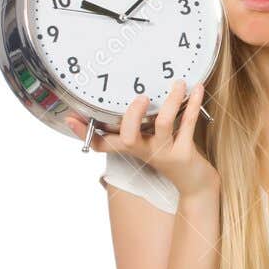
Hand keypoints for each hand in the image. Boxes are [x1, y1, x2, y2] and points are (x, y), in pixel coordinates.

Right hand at [64, 80, 217, 197]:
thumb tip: (132, 97)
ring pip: (164, 125)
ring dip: (171, 102)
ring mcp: (164, 153)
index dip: (84, 133)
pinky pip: (188, 125)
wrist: (194, 184)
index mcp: (131, 148)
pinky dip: (193, 105)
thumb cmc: (170, 157)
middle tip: (141, 97)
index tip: (71, 118)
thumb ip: (136, 126)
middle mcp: (144, 151)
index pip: (101, 143)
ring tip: (178, 84)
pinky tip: (197, 89)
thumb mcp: (147, 144)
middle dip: (132, 115)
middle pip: (128, 137)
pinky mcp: (184, 153)